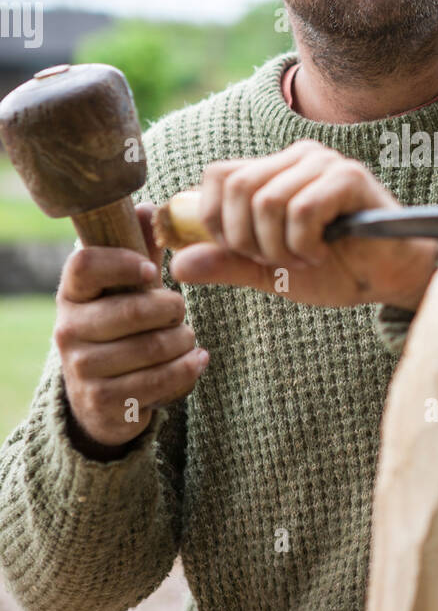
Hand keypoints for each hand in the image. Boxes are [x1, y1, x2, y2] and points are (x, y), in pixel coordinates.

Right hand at [55, 205, 207, 455]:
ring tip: (187, 338)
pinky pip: (159, 381)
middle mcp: (68, 329)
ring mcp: (82, 368)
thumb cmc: (122, 327)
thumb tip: (150, 209)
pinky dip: (187, 369)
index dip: (122, 262)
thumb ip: (140, 250)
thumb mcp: (126, 288)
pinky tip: (196, 360)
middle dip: (173, 308)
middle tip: (182, 309)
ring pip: (152, 347)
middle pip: (132, 309)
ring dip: (184, 340)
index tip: (151, 270)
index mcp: (72, 293)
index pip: (84, 266)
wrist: (102, 397)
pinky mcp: (102, 401)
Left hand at [168, 140, 437, 308]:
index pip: (218, 174)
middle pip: (237, 187)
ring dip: (279, 247)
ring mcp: (324, 163)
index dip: (215, 218)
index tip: (240, 251)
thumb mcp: (270, 271)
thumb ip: (228, 263)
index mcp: (275, 170)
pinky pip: (300, 210)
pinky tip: (323, 252)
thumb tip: (178, 265)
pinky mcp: (348, 177)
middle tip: (277, 261)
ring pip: (266, 202)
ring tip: (304, 259)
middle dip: (246, 239)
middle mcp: (297, 156)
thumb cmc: (336, 269)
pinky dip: (304, 244)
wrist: (390, 279)